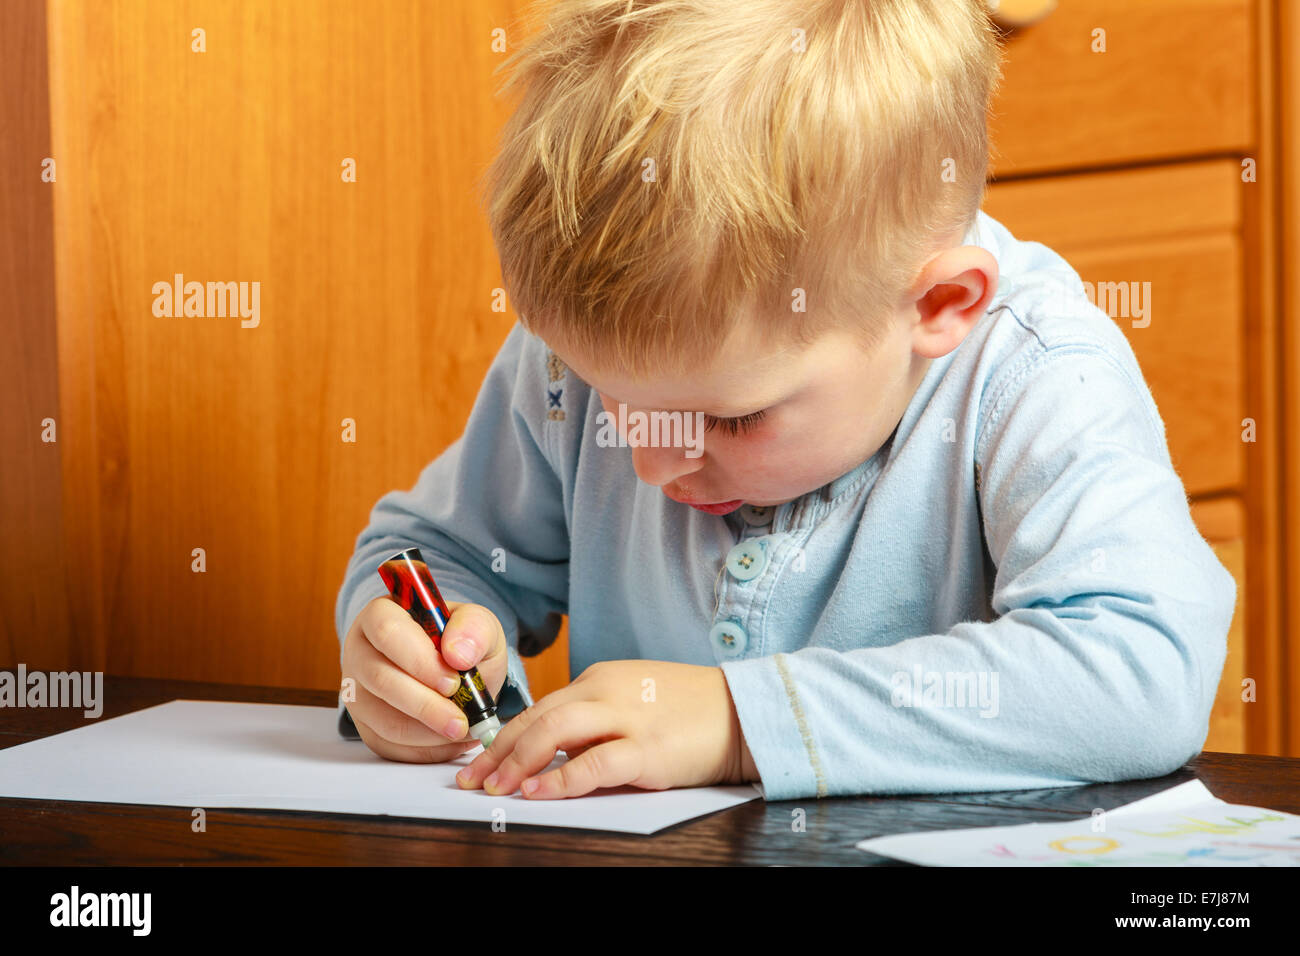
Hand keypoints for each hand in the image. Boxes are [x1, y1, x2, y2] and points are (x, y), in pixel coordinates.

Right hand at [340, 596, 508, 762]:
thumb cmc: (460, 641)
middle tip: (461, 720)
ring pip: (382, 719)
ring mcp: (358, 691)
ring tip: (462, 731)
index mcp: (381, 615)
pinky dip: (423, 750)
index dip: (419, 659)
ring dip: (427, 733)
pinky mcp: (365, 725)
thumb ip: (474, 628)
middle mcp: (360, 651)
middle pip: (380, 679)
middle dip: (426, 705)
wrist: (456, 670)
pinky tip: (450, 742)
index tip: (453, 681)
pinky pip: (388, 744)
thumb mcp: (477, 624)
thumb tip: (458, 654)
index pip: (386, 630)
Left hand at [454, 659, 758, 797]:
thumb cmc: (689, 711)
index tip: (479, 761)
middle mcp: (607, 691)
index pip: (539, 708)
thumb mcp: (633, 702)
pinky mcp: (648, 748)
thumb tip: (551, 750)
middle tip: (473, 780)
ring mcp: (627, 717)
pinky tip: (538, 792)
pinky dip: (560, 778)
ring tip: (495, 788)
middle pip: (537, 718)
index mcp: (600, 679)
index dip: (503, 737)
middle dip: (498, 752)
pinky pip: (593, 762)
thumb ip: (594, 719)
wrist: (744, 711)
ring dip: (518, 762)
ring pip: (555, 732)